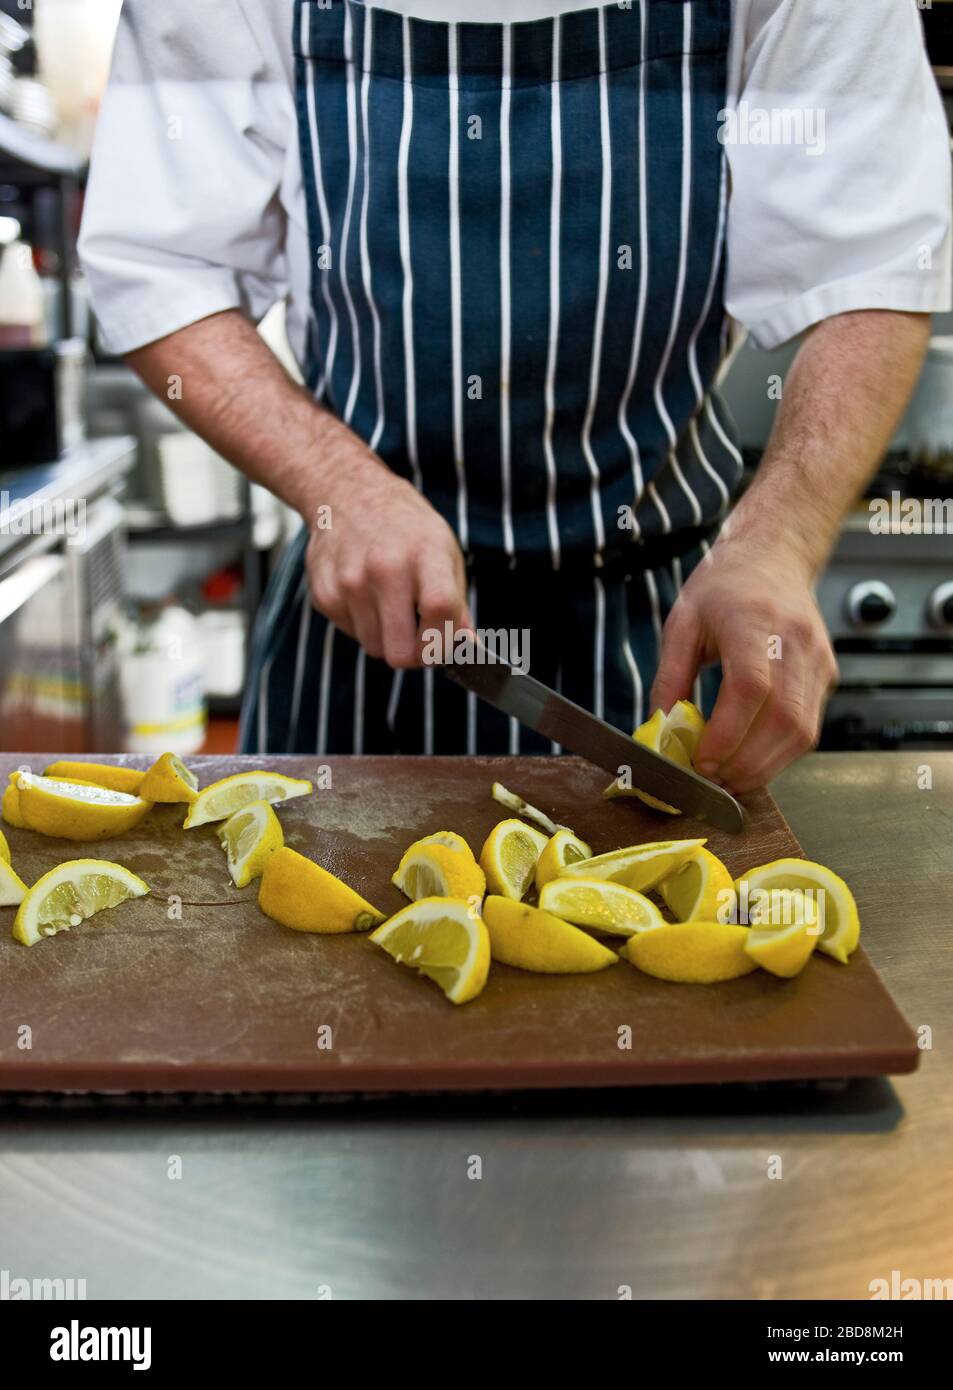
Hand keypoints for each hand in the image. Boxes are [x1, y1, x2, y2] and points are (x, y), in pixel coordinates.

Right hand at [303, 438, 472, 668]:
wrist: (350, 495)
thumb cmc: (406, 529)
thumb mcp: (445, 553)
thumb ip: (457, 605)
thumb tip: (468, 648)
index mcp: (424, 554)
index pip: (440, 611)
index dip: (445, 642)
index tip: (445, 645)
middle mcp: (384, 568)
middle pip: (401, 652)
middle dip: (415, 656)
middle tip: (419, 638)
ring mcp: (350, 581)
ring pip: (375, 648)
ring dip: (387, 638)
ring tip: (391, 607)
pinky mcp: (325, 593)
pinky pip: (351, 634)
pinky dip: (363, 625)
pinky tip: (367, 596)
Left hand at [650, 539, 837, 793]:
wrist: (773, 557)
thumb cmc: (724, 587)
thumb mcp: (682, 622)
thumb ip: (670, 676)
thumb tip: (660, 729)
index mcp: (753, 621)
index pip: (751, 687)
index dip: (728, 733)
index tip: (702, 760)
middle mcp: (795, 640)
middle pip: (783, 718)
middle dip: (746, 762)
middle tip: (712, 780)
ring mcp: (818, 659)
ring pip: (803, 731)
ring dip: (765, 767)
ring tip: (730, 779)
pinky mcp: (827, 674)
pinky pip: (810, 728)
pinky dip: (780, 754)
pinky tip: (751, 761)